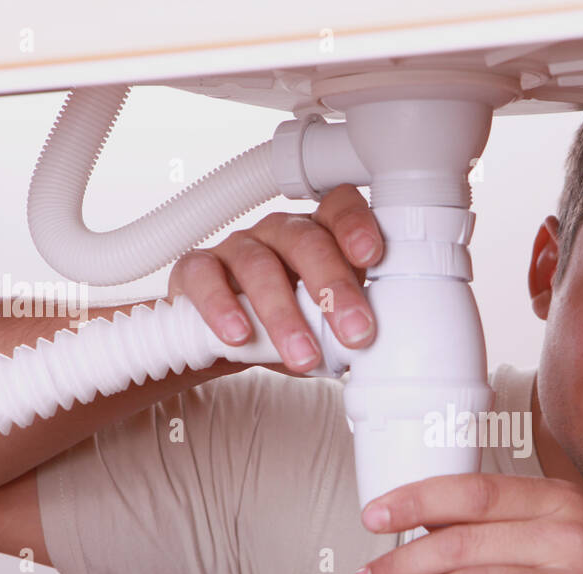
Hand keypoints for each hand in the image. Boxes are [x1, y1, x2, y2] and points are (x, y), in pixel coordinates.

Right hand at [165, 183, 382, 373]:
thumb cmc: (290, 324)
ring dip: (283, 313)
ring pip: (259, 265)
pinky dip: (221, 307)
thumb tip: (386, 353)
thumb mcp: (327, 326)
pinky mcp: (196, 269)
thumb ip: (350, 326)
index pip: (340, 208)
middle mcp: (280, 233)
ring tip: (303, 355)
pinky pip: (205, 278)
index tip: (371, 257)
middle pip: (306, 242)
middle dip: (333, 288)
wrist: (229, 340)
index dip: (356, 225)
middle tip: (355, 331)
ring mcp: (237, 247)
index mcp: (320, 235)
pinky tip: (239, 336)